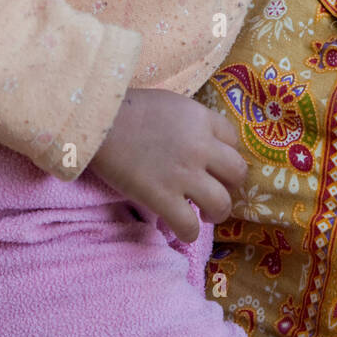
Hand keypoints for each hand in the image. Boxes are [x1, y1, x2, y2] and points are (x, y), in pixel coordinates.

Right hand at [90, 89, 247, 241]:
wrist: (98, 120)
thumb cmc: (126, 107)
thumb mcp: (169, 104)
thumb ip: (188, 122)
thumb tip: (193, 139)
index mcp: (201, 119)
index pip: (234, 140)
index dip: (226, 154)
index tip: (214, 163)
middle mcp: (200, 146)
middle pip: (237, 173)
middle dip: (229, 185)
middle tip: (214, 189)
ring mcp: (184, 174)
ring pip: (222, 203)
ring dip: (217, 212)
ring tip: (204, 213)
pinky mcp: (163, 197)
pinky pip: (190, 226)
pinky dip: (189, 232)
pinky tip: (182, 228)